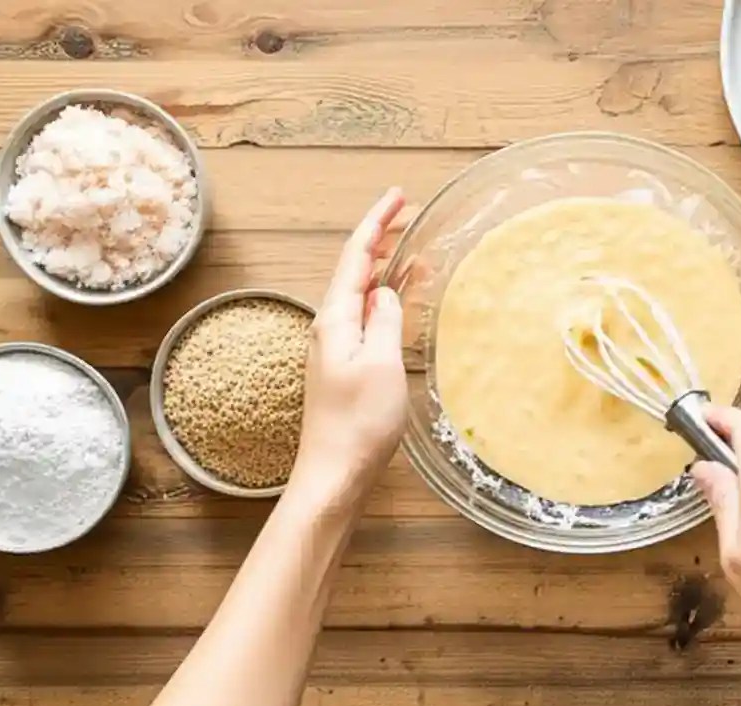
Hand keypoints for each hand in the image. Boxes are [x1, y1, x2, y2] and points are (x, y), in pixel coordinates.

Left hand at [296, 187, 413, 497]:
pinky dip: (384, 299)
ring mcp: (334, 348)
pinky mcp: (343, 368)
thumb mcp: (381, 363)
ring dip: (384, 269)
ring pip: (360, 293)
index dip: (378, 222)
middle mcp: (329, 327)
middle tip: (407, 213)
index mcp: (335, 318)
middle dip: (380, 238)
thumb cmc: (359, 423)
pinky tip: (397, 302)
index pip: (357, 255)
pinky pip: (364, 318)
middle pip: (354, 269)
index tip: (398, 194)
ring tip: (411, 251)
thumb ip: (385, 319)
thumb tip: (387, 290)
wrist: (333, 475)